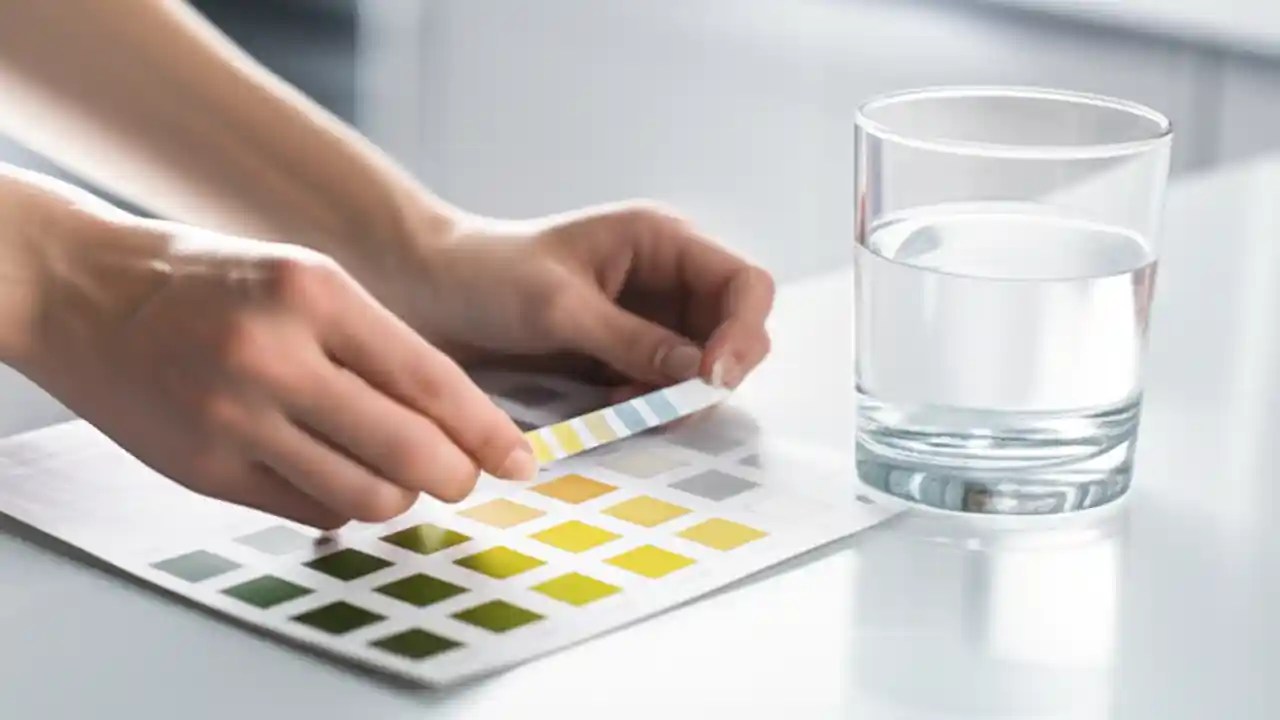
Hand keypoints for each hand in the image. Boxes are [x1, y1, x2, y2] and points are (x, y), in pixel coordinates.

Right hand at [18, 218, 535, 528]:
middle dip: (457, 478)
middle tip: (464, 478)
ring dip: (399, 497)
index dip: (487, 431)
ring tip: (395, 474)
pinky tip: (335, 479)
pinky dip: (340, 505)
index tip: (520, 460)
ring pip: (363, 497)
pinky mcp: (203, 470)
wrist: (82, 291)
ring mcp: (234, 420)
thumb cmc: (208, 281)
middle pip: (408, 452)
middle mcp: (275, 358)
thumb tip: (454, 424)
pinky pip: (307, 511)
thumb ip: (376, 346)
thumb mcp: (304, 280)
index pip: (431, 381)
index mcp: (315, 295)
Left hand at [389, 203, 774, 392]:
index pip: (745, 284)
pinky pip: (665, 385)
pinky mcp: (626, 352)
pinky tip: (611, 405)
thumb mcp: (561, 307)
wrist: (430, 292)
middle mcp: (667, 278)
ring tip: (623, 404)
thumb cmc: (488, 276)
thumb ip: (633, 341)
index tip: (711, 376)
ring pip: (703, 367)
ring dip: (679, 395)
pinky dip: (651, 404)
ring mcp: (649, 318)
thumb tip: (699, 372)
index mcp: (662, 241)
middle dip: (712, 374)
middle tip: (666, 407)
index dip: (743, 331)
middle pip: (734, 331)